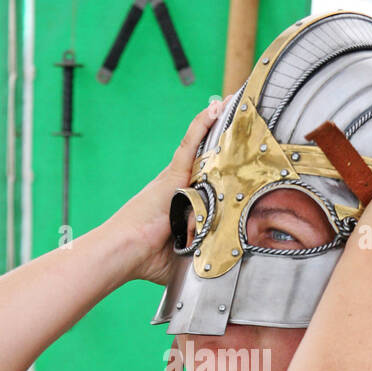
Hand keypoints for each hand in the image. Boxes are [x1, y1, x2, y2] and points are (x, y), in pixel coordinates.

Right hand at [106, 95, 231, 285]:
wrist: (123, 252)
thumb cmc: (145, 259)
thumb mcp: (185, 257)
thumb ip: (203, 255)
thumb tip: (226, 266)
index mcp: (183, 207)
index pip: (209, 185)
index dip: (225, 170)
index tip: (242, 159)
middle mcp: (180, 189)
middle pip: (209, 162)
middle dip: (226, 143)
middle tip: (248, 122)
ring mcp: (175, 180)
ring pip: (202, 150)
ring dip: (217, 127)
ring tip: (235, 103)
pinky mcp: (171, 175)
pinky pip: (190, 146)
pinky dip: (202, 126)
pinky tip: (216, 108)